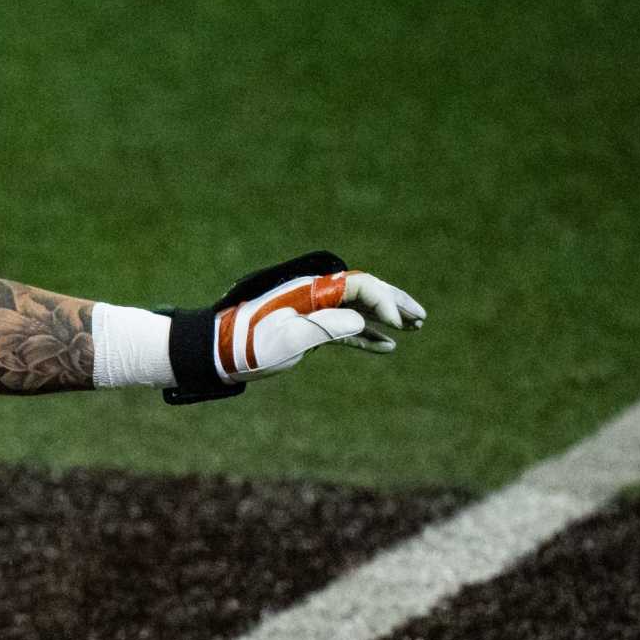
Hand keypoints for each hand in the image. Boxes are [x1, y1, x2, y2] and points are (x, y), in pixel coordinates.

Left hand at [161, 250, 427, 403]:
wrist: (218, 353)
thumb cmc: (248, 345)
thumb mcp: (288, 338)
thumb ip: (325, 327)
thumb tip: (361, 322)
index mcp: (311, 289)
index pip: (359, 285)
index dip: (383, 301)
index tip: (395, 324)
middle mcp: (315, 295)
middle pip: (364, 293)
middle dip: (395, 304)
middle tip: (421, 318)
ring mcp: (313, 311)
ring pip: (358, 311)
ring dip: (386, 319)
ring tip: (415, 328)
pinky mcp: (307, 330)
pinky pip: (344, 331)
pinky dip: (366, 337)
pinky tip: (389, 347)